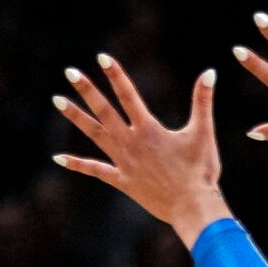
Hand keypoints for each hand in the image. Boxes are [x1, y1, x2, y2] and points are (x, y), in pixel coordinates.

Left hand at [52, 55, 231, 247]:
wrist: (192, 208)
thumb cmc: (201, 172)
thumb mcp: (203, 133)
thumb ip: (203, 101)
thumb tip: (210, 72)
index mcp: (149, 130)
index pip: (128, 95)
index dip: (116, 75)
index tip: (102, 58)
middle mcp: (131, 143)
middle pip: (104, 111)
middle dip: (87, 90)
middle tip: (69, 72)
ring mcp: (124, 163)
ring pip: (95, 134)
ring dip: (76, 116)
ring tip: (58, 100)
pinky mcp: (122, 181)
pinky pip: (95, 170)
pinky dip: (76, 164)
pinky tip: (58, 158)